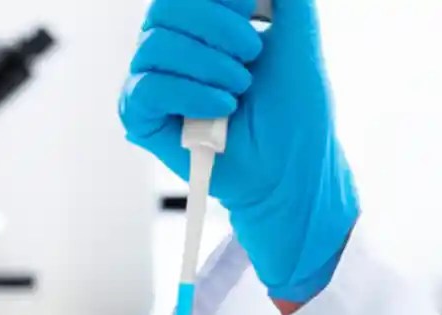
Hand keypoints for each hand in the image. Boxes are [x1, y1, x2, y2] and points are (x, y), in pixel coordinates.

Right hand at [120, 0, 359, 302]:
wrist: (290, 171)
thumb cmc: (293, 112)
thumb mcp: (299, 39)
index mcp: (202, 23)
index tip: (254, 9)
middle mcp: (172, 46)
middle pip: (166, 7)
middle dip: (216, 25)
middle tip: (252, 54)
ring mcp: (153, 79)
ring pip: (156, 45)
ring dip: (208, 64)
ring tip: (240, 89)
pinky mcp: (142, 116)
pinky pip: (147, 88)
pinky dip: (188, 93)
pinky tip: (221, 108)